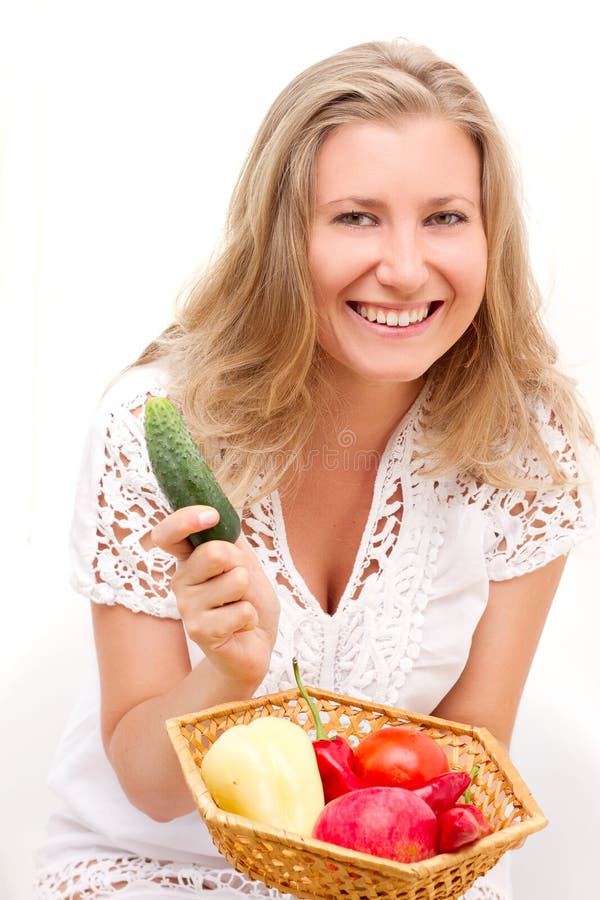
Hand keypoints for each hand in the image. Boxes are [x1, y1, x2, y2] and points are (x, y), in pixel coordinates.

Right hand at [151, 506, 279, 688]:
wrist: (256, 644)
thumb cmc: (248, 600)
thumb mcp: (244, 561)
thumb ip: (228, 539)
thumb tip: (216, 511)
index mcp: (188, 560)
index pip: (167, 534)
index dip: (184, 520)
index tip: (211, 515)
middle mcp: (181, 581)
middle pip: (214, 552)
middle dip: (242, 565)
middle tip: (240, 585)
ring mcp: (186, 608)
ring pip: (235, 580)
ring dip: (249, 595)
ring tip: (240, 607)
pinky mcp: (199, 632)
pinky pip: (242, 610)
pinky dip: (251, 617)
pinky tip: (240, 627)